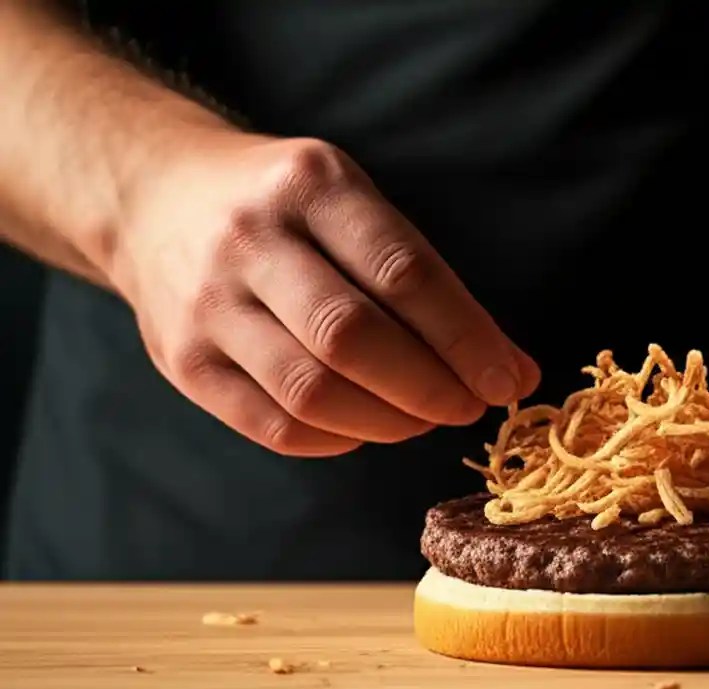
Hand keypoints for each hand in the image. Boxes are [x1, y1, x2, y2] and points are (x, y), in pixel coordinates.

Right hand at [109, 133, 538, 455]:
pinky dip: (337, 439)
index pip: (403, 273)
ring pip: (312, 391)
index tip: (509, 379)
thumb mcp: (352, 200)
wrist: (156, 197)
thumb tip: (510, 370)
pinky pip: (273, 425)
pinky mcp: (182, 360)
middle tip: (469, 407)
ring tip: (424, 418)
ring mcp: (207, 303)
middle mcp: (251, 240)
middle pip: (353, 337)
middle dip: (430, 387)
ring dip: (389, 422)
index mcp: (311, 186)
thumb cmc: (288, 208)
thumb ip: (426, 279)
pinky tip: (366, 428)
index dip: (466, 339)